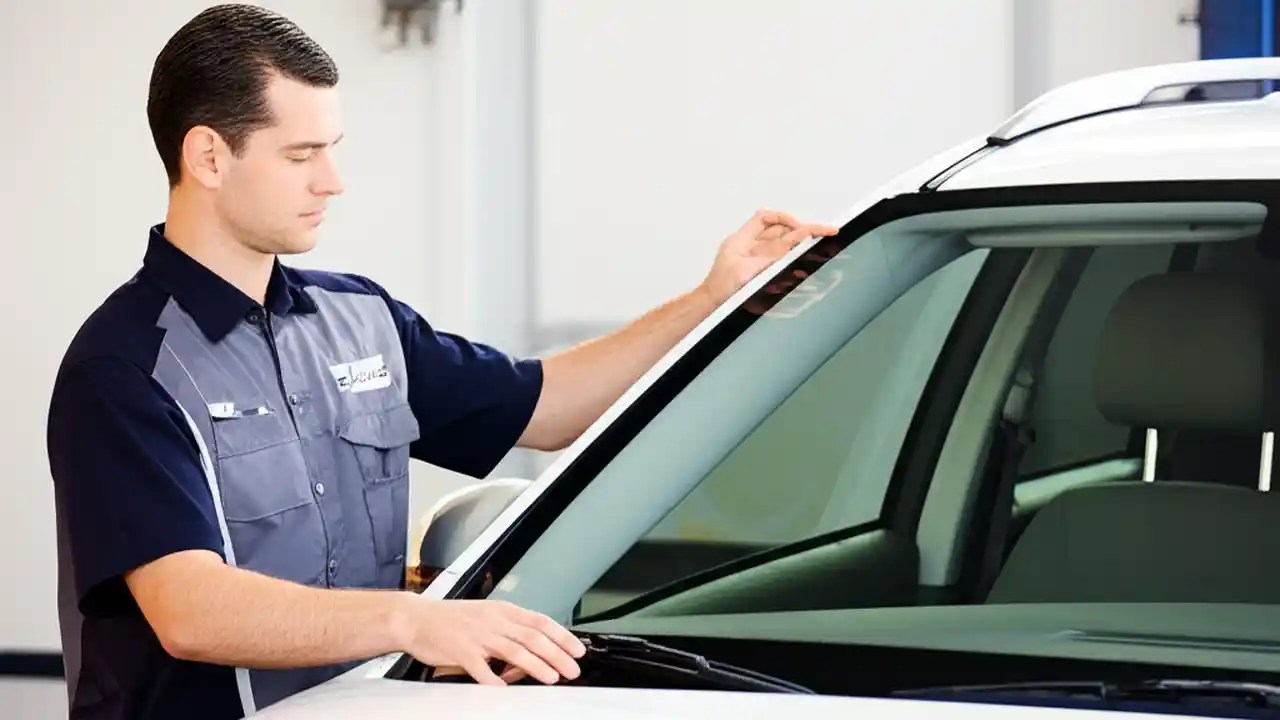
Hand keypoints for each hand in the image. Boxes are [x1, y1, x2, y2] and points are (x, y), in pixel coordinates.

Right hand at [395, 598, 585, 685]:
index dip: (562, 636)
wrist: (416, 618)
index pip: (540, 622)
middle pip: (533, 638)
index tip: (578, 649)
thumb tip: (534, 647)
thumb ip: (509, 629)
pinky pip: (482, 669)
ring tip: (552, 677)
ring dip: (537, 666)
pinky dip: (495, 681)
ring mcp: (478, 636)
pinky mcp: (461, 652)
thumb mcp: (486, 616)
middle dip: (557, 654)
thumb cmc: (451, 619)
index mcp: (503, 611)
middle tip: (572, 669)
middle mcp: (494, 621)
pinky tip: (505, 691)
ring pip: (514, 651)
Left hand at [699, 209, 839, 304]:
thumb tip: (793, 240)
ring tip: (821, 243)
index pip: (765, 219)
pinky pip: (780, 263)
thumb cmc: (721, 290)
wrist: (711, 309)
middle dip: (801, 231)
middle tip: (826, 231)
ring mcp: (753, 261)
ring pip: (781, 247)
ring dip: (799, 246)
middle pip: (778, 231)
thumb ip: (772, 255)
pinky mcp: (759, 274)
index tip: (803, 229)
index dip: (785, 219)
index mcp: (741, 241)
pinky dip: (793, 262)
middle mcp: (748, 247)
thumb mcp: (748, 270)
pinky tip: (805, 267)